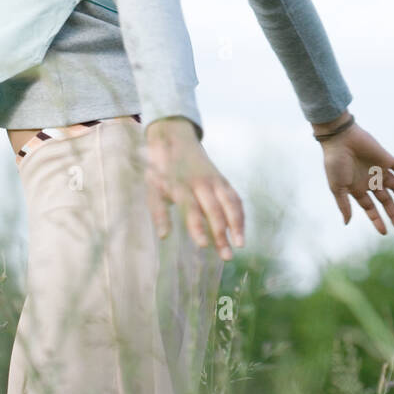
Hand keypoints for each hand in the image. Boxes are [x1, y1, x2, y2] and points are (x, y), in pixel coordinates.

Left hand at [144, 117, 244, 260]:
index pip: (191, 208)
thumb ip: (159, 212)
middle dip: (221, 233)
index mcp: (181, 185)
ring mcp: (214, 179)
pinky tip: (241, 231)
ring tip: (240, 245)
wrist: (175, 138)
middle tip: (226, 256)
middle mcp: (201, 182)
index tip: (203, 245)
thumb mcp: (153, 188)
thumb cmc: (161, 170)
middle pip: (214, 209)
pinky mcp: (222, 179)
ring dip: (237, 224)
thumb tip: (164, 236)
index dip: (197, 226)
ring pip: (229, 202)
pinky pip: (235, 197)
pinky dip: (240, 214)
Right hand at [319, 122, 393, 235]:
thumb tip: (347, 223)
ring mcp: (379, 170)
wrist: (340, 138)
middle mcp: (370, 181)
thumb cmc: (335, 162)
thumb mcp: (337, 187)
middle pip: (386, 201)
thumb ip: (344, 205)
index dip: (377, 220)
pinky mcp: (386, 159)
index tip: (385, 232)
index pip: (371, 208)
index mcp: (358, 188)